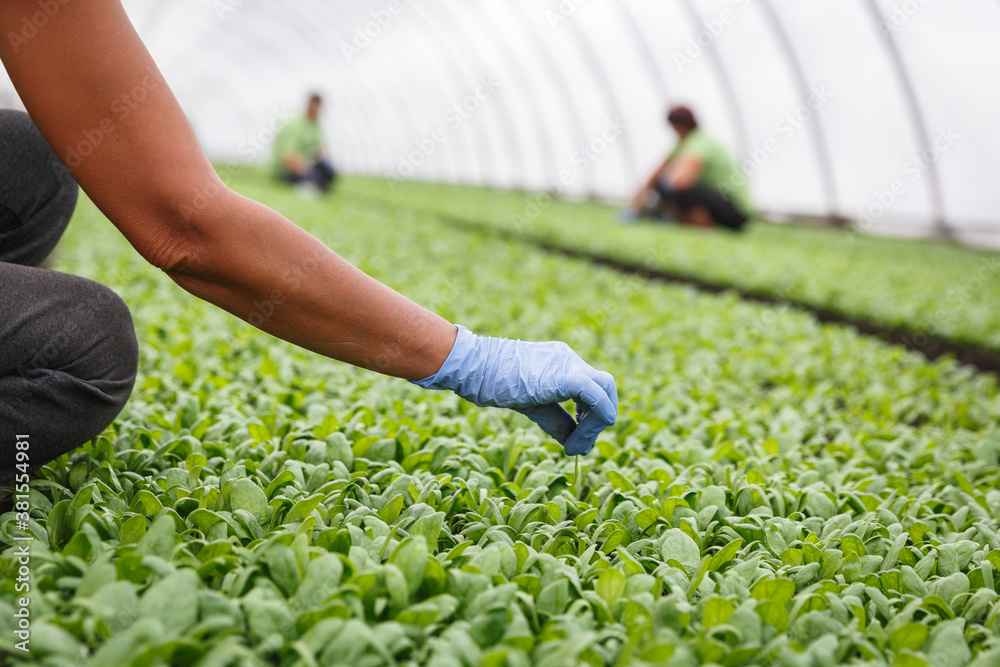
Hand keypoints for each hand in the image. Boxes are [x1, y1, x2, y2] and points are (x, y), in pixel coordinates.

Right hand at [412, 326, 617, 454]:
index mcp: (561, 362)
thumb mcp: (533, 405)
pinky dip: (594, 422)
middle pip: (605, 386)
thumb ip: (558, 421)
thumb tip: (577, 446)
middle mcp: (569, 359)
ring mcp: (569, 363)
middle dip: (599, 418)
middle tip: (581, 443)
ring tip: (576, 446)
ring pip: (606, 389)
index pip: (592, 387)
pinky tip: (578, 442)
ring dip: (598, 422)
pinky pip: (597, 397)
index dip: (590, 417)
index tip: (576, 441)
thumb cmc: (493, 383)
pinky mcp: (568, 375)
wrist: (475, 368)